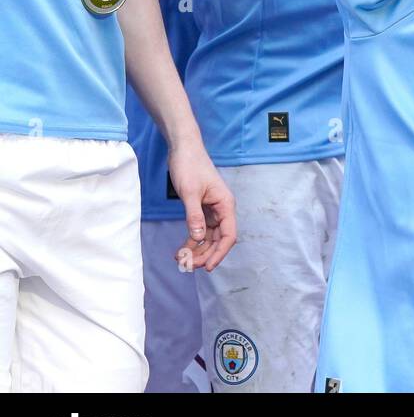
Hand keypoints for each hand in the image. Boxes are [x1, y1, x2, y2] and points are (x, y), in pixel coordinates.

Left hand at [169, 144, 235, 271]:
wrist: (183, 149)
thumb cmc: (190, 166)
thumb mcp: (190, 192)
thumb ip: (195, 216)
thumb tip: (199, 238)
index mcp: (225, 204)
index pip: (228, 235)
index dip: (219, 253)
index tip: (207, 267)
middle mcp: (222, 209)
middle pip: (218, 239)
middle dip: (205, 254)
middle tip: (188, 266)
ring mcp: (212, 210)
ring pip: (209, 237)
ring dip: (197, 250)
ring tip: (181, 261)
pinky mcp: (202, 209)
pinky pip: (200, 230)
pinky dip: (191, 241)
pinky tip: (180, 250)